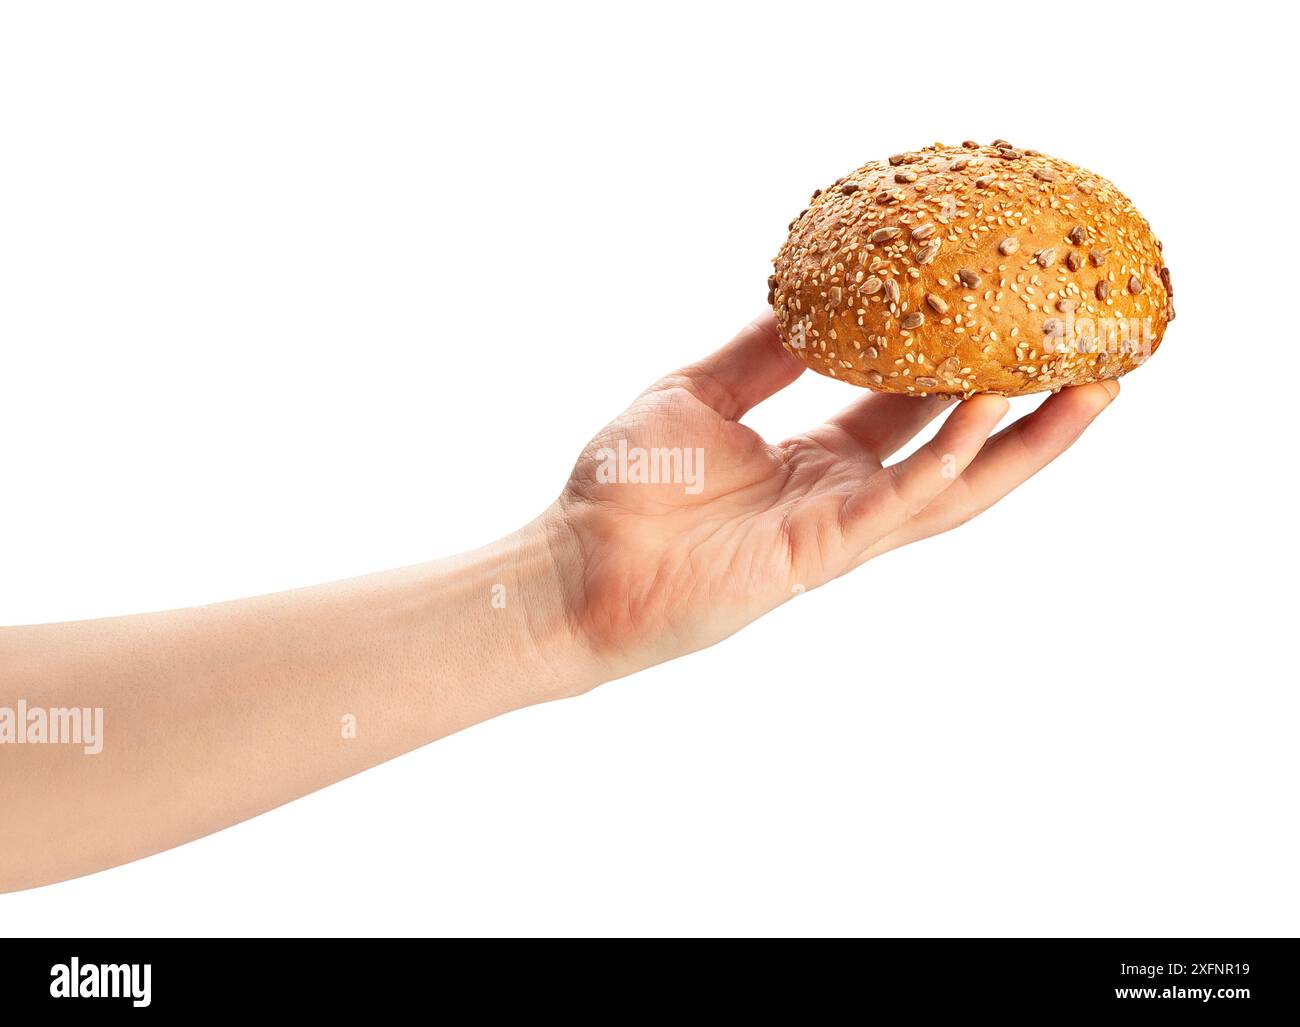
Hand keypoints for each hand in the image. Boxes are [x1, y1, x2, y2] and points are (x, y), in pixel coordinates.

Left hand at [546, 312, 1118, 680]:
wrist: (571, 565)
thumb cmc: (625, 486)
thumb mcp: (697, 391)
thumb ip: (760, 352)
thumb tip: (812, 294)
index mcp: (816, 458)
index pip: (911, 405)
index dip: (967, 368)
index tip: (1013, 318)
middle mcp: (842, 494)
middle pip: (958, 449)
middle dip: (1030, 409)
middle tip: (1096, 355)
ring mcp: (838, 530)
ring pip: (955, 485)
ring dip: (1026, 441)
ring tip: (1093, 386)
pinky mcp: (817, 555)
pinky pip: (897, 502)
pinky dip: (945, 459)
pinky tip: (984, 409)